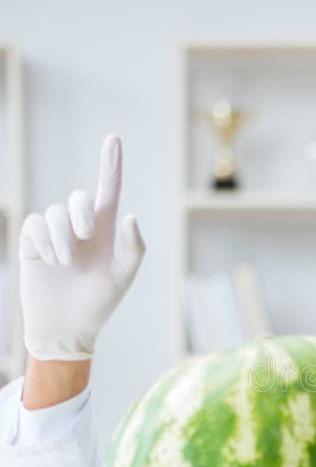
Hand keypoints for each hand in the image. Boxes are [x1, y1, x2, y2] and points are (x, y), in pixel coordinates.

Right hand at [19, 135, 144, 360]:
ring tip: (66, 262)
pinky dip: (44, 241)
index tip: (113, 139)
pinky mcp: (32, 243)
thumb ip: (133, 248)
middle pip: (78, 198)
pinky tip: (51, 261)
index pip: (108, 192)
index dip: (110, 166)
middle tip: (86, 236)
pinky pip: (35, 225)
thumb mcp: (122, 277)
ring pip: (55, 213)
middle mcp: (80, 229)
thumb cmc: (99, 303)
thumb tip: (131, 216)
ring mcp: (54, 235)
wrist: (66, 327)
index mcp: (106, 232)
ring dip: (63, 237)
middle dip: (81, 212)